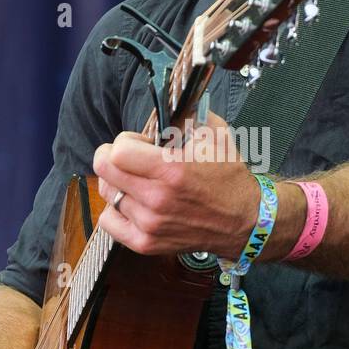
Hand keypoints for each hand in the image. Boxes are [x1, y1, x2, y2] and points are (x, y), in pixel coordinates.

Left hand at [94, 110, 260, 259]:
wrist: (244, 220)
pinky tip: (133, 203)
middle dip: (114, 157)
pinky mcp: (146, 243)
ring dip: (117, 182)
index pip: (117, 152)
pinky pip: (108, 222)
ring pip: (106, 194)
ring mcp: (150, 224)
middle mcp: (157, 199)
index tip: (140, 143)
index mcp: (172, 170)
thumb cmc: (228, 176)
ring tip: (138, 181)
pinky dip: (115, 210)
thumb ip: (186, 114)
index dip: (125, 141)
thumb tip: (163, 105)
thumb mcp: (215, 133)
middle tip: (132, 158)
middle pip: (104, 171)